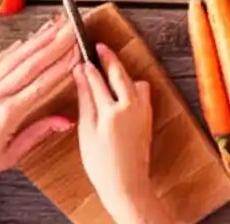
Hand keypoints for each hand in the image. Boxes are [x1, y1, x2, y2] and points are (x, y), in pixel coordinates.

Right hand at [73, 43, 167, 223]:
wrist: (126, 183)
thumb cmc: (102, 163)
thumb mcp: (86, 131)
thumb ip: (85, 100)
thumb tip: (81, 76)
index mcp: (112, 110)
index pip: (98, 80)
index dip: (89, 66)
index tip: (83, 56)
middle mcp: (131, 106)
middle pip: (120, 73)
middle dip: (110, 58)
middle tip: (100, 47)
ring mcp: (143, 111)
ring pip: (135, 82)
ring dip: (123, 73)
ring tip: (110, 70)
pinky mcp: (148, 117)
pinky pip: (142, 93)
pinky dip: (132, 86)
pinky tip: (122, 90)